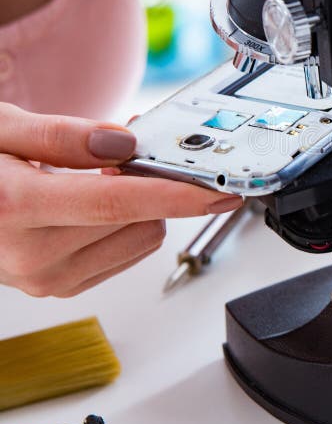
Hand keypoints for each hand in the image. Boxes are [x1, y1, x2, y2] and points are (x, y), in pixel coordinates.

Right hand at [0, 103, 242, 296]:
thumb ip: (61, 135)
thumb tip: (124, 143)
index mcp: (14, 207)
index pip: (114, 203)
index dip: (175, 194)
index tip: (219, 190)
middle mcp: (32, 255)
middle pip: (139, 220)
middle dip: (149, 183)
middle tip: (120, 154)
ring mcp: (47, 278)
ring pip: (143, 238)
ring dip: (139, 207)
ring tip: (95, 181)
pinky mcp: (61, 288)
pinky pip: (128, 253)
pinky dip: (126, 225)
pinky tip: (92, 206)